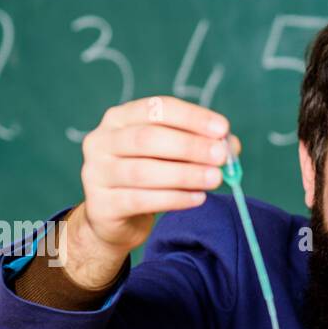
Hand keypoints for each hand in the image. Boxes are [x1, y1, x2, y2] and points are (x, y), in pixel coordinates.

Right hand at [63, 96, 240, 288]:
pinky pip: (140, 200)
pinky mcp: (101, 205)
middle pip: (148, 138)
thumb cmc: (149, 179)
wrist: (114, 219)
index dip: (191, 117)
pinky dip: (174, 199)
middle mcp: (102, 140)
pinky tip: (198, 198)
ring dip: (185, 175)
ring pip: (144, 171)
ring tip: (215, 179)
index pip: (155, 109)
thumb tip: (231, 145)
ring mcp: (97, 173)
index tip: (222, 128)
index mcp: (119, 118)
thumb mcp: (171, 157)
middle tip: (221, 156)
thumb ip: (200, 146)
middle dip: (190, 146)